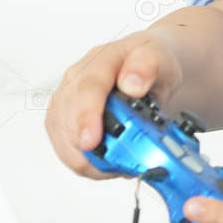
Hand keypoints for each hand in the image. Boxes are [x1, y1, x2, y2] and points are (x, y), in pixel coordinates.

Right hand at [45, 31, 183, 178]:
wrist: (145, 70)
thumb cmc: (149, 64)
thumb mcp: (160, 58)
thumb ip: (148, 66)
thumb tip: (132, 84)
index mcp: (100, 60)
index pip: (87, 89)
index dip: (87, 118)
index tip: (92, 141)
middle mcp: (76, 80)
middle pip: (69, 121)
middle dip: (93, 149)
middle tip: (125, 161)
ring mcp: (66, 101)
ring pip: (64, 141)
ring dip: (91, 160)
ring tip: (121, 162)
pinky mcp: (62, 122)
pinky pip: (66, 151)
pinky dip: (88, 165)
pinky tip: (109, 162)